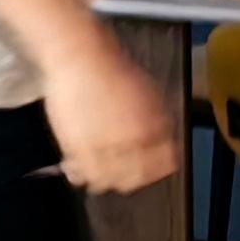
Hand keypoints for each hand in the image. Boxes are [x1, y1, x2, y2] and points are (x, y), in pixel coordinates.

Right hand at [39, 36, 176, 195]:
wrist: (80, 58)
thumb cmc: (113, 69)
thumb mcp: (150, 93)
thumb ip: (159, 122)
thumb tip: (165, 143)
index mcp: (152, 130)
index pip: (164, 165)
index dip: (160, 168)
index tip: (156, 169)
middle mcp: (128, 144)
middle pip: (134, 178)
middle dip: (132, 179)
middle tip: (126, 176)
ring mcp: (100, 148)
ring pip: (106, 181)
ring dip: (105, 181)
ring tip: (101, 177)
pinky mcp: (74, 148)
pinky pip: (79, 173)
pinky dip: (80, 175)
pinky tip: (77, 171)